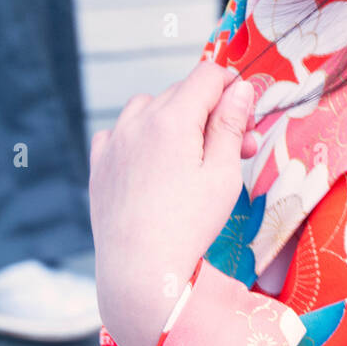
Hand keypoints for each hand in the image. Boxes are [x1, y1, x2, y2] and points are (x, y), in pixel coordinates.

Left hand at [90, 61, 255, 345]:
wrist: (139, 270)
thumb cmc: (190, 224)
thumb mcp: (224, 173)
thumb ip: (232, 125)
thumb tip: (240, 88)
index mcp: (173, 119)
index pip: (207, 75)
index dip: (232, 84)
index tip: (247, 108)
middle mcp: (138, 121)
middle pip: (182, 92)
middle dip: (212, 110)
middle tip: (239, 147)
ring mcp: (114, 142)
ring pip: (148, 107)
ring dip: (173, 118)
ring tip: (192, 153)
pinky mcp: (99, 165)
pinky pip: (119, 132)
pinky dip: (139, 137)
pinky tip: (153, 163)